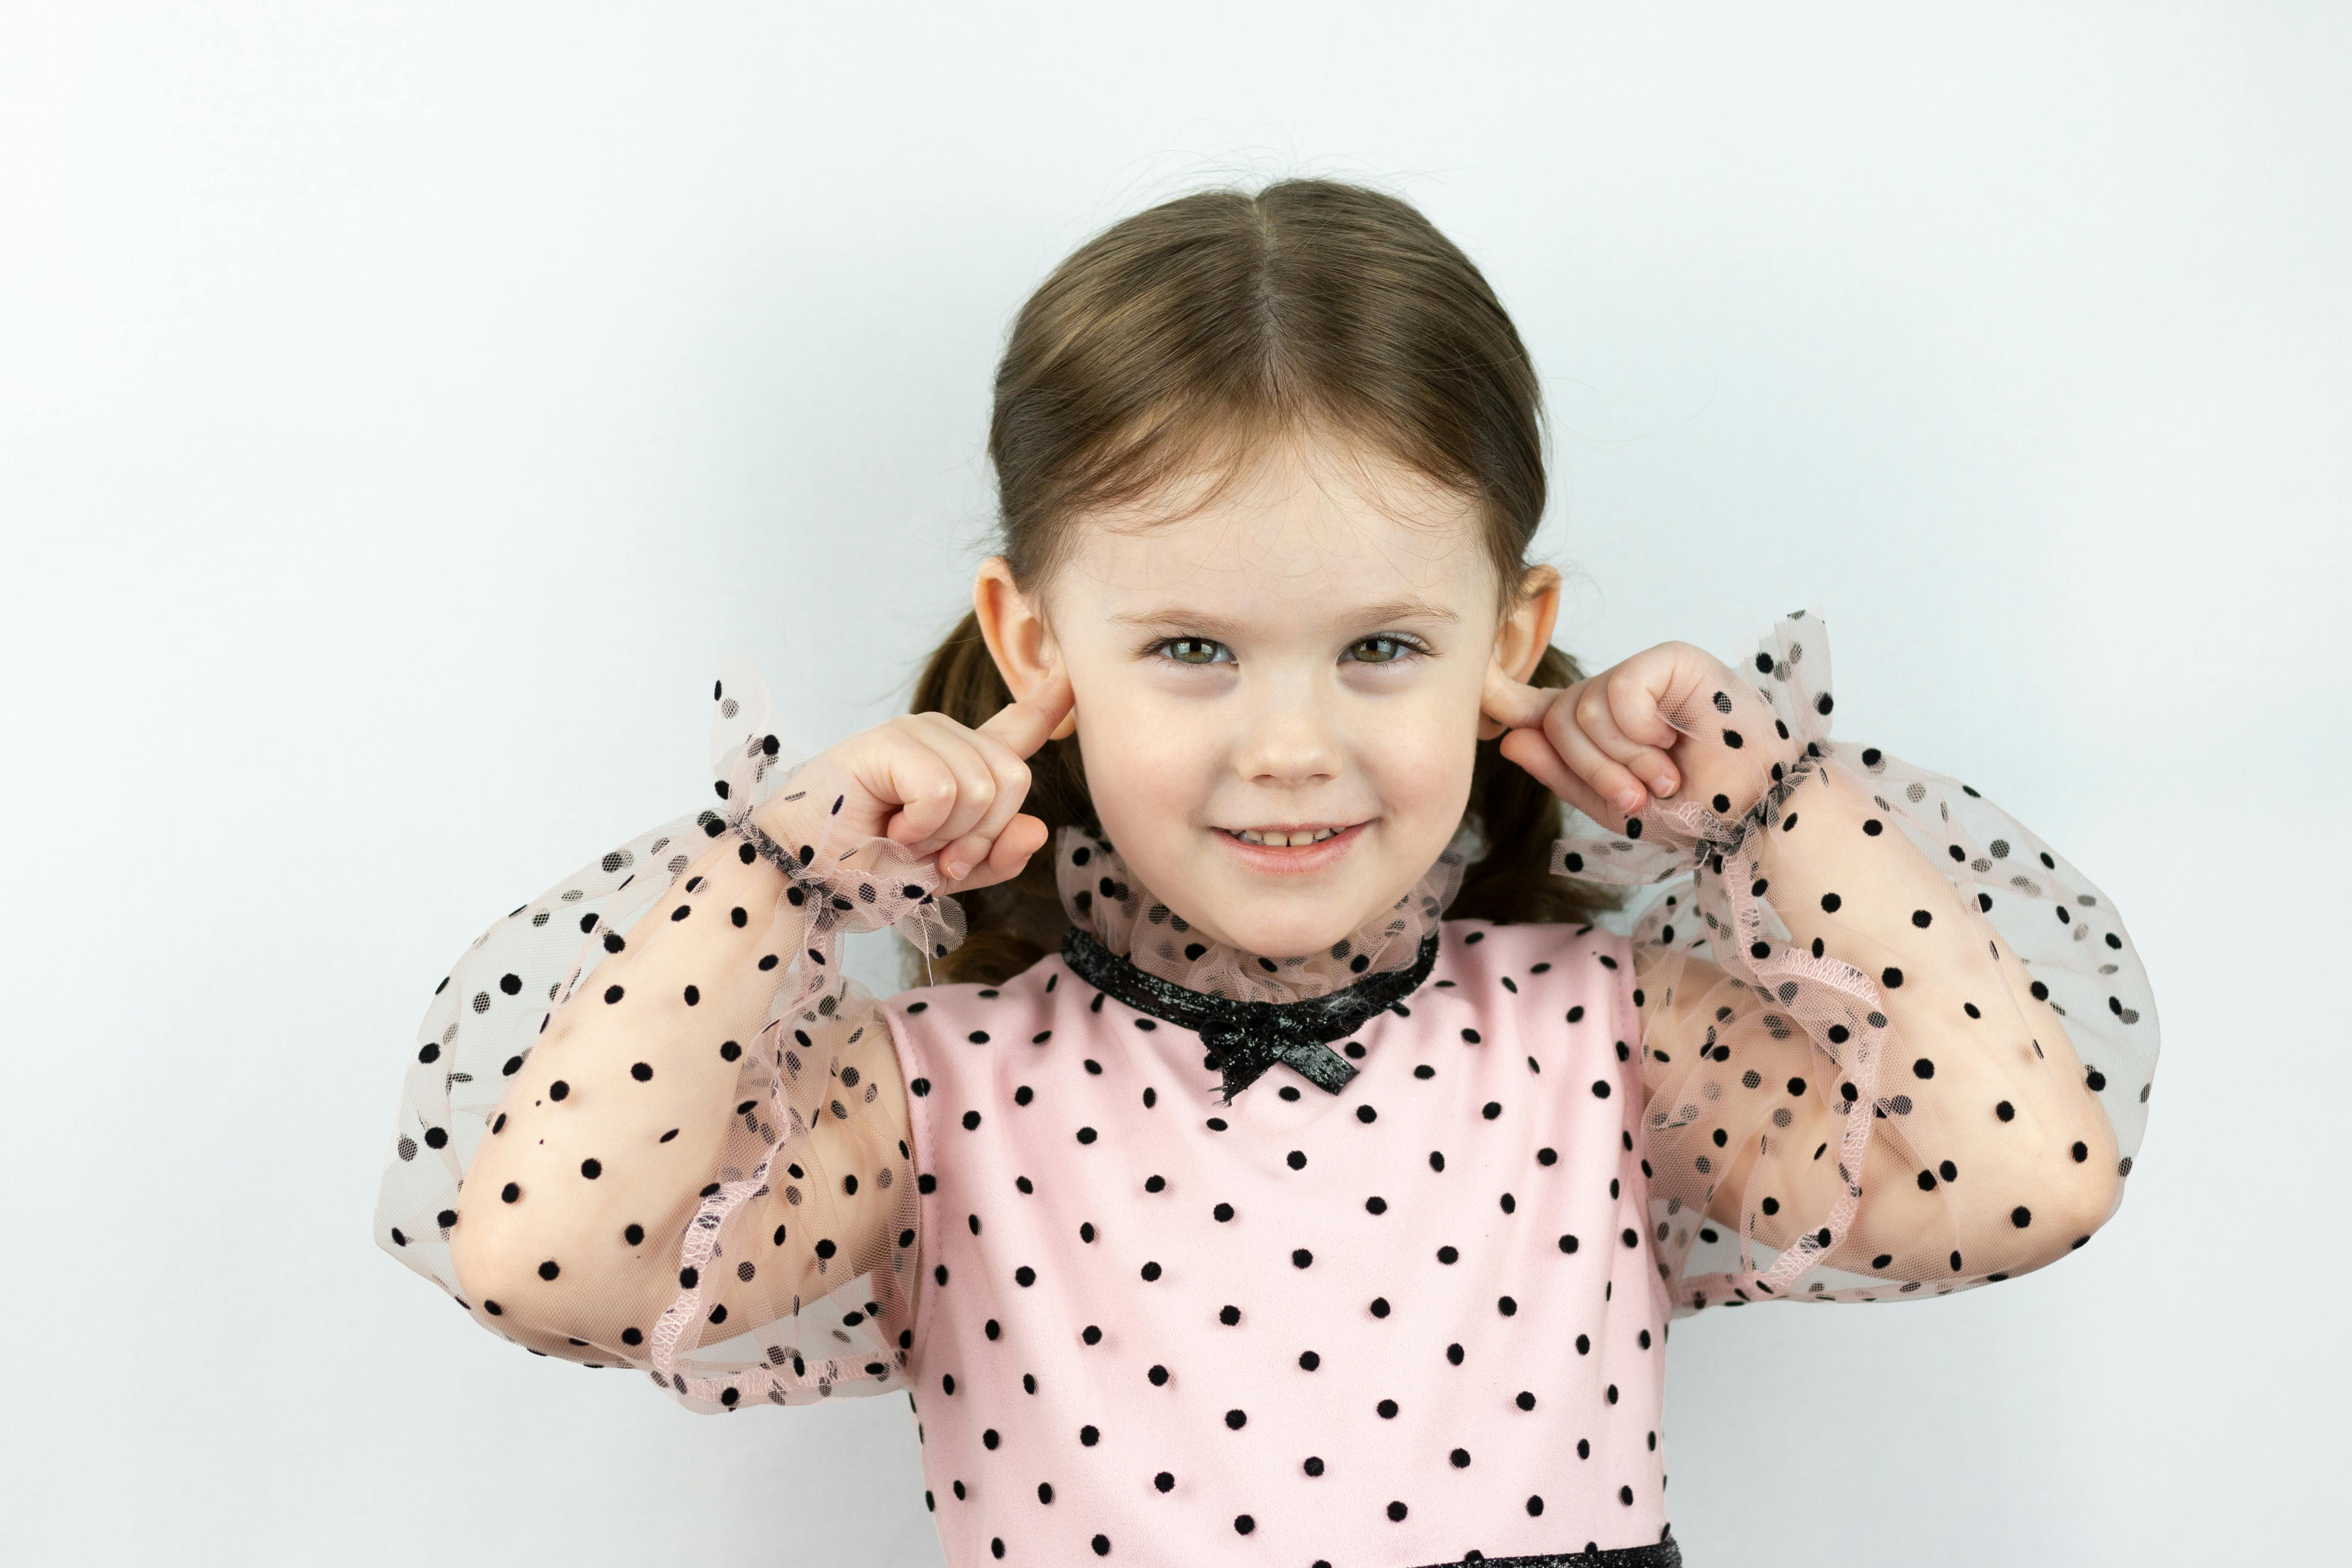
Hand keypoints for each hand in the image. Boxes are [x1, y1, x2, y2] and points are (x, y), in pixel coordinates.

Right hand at [754, 665, 1074, 894]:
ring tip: (902, 840)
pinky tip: (889, 828)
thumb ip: (994, 857)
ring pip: (984, 787)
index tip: (1074, 677)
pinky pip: (944, 789)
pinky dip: (921, 826)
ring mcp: (916, 733)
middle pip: (1014, 779)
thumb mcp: (942, 878)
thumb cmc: (860, 874)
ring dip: (946, 835)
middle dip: (980, 836)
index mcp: (959, 765)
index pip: (1017, 728)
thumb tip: (1037, 828)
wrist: (799, 880)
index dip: (1049, 704)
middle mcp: (943, 738)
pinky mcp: (890, 741)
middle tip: (931, 856)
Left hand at [1480, 641, 1742, 828]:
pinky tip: (1671, 747)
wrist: (1754, 820)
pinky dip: (1638, 733)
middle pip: (1558, 718)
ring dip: (1619, 760)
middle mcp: (1624, 693)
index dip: (1507, 697)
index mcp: (1608, 727)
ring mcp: (1648, 672)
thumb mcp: (1614, 805)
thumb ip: (1561, 771)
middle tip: (1638, 795)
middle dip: (1590, 769)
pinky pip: (1616, 692)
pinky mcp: (1672, 660)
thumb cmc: (1697, 814)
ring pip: (1582, 709)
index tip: (1477, 685)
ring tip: (1664, 777)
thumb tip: (1508, 738)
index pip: (1546, 706)